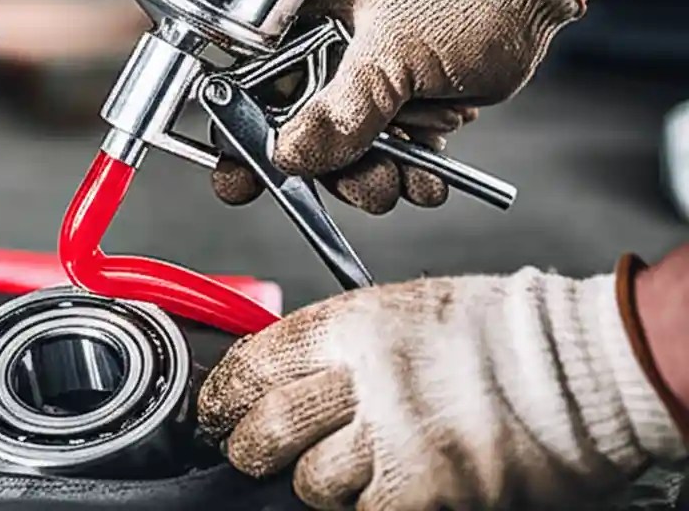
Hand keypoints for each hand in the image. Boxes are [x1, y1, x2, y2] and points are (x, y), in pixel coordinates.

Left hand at [198, 264, 685, 510]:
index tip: (217, 405)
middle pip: (268, 425)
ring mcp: (396, 438)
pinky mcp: (425, 489)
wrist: (579, 369)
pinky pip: (362, 510)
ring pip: (311, 479)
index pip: (258, 361)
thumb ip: (338, 340)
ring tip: (326, 468)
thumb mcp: (401, 307)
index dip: (225, 391)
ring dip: (310, 479)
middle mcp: (366, 379)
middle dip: (245, 443)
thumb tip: (278, 368)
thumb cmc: (497, 333)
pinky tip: (373, 488)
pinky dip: (360, 504)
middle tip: (247, 447)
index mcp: (354, 324)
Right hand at [212, 0, 581, 213]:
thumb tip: (291, 155)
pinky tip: (429, 179)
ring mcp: (361, 87)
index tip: (242, 179)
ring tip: (404, 181)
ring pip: (345, 157)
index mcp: (297, 25)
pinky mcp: (400, 111)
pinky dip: (410, 177)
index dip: (239, 136)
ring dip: (373, 180)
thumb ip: (342, 108)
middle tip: (359, 186)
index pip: (246, 87)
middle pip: (294, 135)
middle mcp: (319, 59)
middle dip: (326, 172)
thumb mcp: (393, 51)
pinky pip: (391, 159)